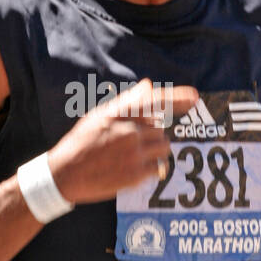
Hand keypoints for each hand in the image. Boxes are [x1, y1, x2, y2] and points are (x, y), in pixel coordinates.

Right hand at [47, 77, 199, 204]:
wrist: (65, 173)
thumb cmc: (82, 141)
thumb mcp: (100, 115)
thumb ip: (127, 101)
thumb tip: (148, 85)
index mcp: (120, 115)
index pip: (155, 102)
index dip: (177, 98)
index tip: (195, 97)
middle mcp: (129, 132)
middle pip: (161, 129)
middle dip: (153, 135)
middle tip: (134, 142)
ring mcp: (134, 154)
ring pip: (163, 148)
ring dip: (155, 151)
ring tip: (134, 155)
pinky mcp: (135, 175)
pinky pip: (158, 168)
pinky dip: (150, 168)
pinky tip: (131, 168)